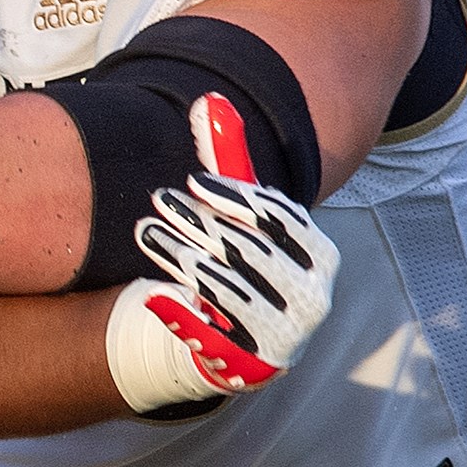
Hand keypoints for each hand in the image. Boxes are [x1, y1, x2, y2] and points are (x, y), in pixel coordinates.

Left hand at [105, 162, 338, 414]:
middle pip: (248, 249)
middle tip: (158, 200)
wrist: (238, 340)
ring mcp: (286, 334)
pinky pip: (213, 335)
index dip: (236, 195)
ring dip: (180, 256)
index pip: (280, 217)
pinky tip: (154, 295)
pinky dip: (182, 315)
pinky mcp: (253, 363)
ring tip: (146, 232)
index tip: (193, 180)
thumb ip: (231, 165)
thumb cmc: (241, 264)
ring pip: (225, 287)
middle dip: (200, 221)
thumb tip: (211, 103)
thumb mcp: (240, 217)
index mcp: (321, 257)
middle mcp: (313, 297)